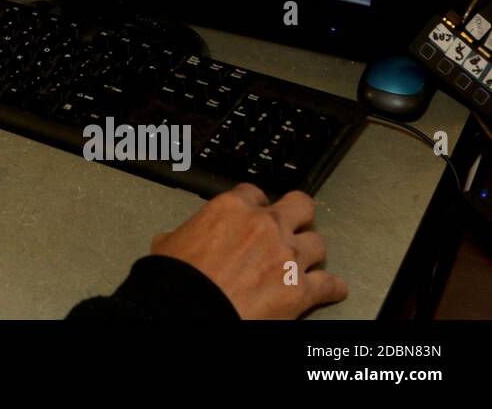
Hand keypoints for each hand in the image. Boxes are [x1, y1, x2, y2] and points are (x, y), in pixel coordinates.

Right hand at [150, 184, 346, 318]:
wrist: (190, 308)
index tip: (253, 212)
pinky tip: (332, 288)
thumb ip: (184, 233)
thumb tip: (175, 239)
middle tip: (292, 223)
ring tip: (306, 260)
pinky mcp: (301, 289)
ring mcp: (287, 256)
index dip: (254, 204)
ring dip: (311, 252)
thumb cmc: (177, 278)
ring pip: (318, 243)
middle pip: (300, 205)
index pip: (253, 192)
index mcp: (231, 208)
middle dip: (297, 214)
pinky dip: (332, 287)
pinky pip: (330, 284)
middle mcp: (265, 226)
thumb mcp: (168, 243)